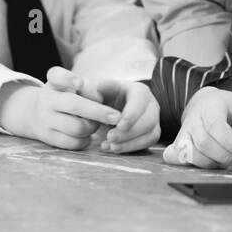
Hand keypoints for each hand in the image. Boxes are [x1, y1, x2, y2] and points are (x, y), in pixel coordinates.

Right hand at [0, 75, 119, 150]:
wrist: (37, 114)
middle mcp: (47, 99)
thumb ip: (88, 89)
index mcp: (54, 82)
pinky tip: (88, 134)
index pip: (57, 75)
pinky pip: (72, 143)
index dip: (69, 79)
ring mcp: (45, 119)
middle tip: (117, 117)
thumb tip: (101, 101)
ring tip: (96, 123)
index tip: (80, 82)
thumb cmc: (66, 96)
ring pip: (77, 127)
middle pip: (74, 105)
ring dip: (93, 127)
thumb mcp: (73, 86)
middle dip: (98, 112)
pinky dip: (85, 140)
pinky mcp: (48, 137)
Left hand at [44, 69, 159, 152]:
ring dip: (130, 143)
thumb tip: (77, 83)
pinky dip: (131, 148)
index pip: (140, 101)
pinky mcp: (151, 133)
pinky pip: (147, 143)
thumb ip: (88, 88)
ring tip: (110, 146)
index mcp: (139, 90)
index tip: (119, 125)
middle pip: (148, 120)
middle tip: (110, 138)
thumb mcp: (97, 91)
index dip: (131, 114)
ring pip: (150, 134)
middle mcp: (150, 104)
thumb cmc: (104, 98)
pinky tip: (114, 149)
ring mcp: (154, 120)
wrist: (112, 108)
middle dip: (130, 132)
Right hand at [163, 86, 231, 168]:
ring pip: (193, 155)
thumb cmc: (228, 109)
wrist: (203, 105)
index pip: (215, 126)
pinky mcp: (178, 146)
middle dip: (225, 157)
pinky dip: (198, 166)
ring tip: (227, 161)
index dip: (229, 142)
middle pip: (204, 143)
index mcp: (211, 106)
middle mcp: (193, 119)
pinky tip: (211, 163)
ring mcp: (183, 133)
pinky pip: (183, 161)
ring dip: (213, 164)